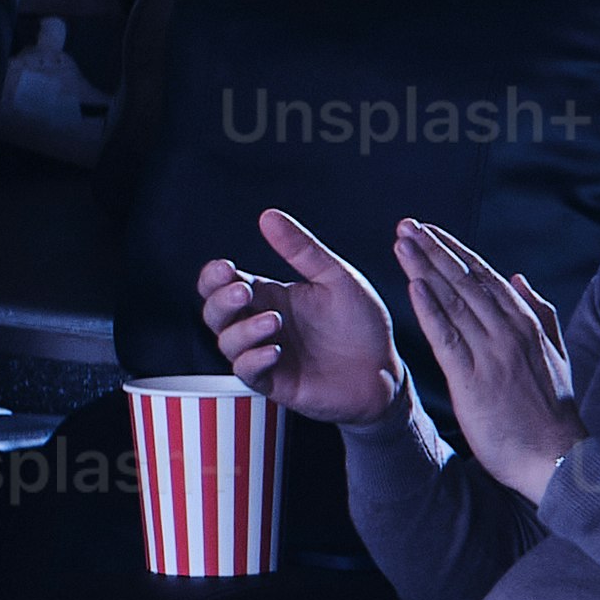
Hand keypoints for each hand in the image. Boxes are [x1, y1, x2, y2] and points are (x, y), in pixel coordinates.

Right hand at [204, 205, 404, 423]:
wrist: (385, 371)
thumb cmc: (361, 324)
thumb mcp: (336, 278)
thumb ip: (302, 250)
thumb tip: (268, 215)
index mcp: (270, 296)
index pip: (222, 284)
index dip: (214, 276)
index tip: (226, 267)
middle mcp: (260, 324)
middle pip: (214, 312)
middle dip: (220, 300)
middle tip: (244, 290)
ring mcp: (265, 355)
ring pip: (227, 342)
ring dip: (243, 329)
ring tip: (274, 320)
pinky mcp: (275, 383)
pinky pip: (247, 373)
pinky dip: (254, 359)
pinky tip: (276, 350)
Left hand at [387, 211, 574, 495]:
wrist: (559, 460)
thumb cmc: (553, 415)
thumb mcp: (556, 356)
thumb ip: (541, 314)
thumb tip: (521, 278)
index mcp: (527, 324)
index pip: (485, 276)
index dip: (455, 250)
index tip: (430, 230)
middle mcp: (509, 332)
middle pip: (465, 280)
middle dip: (434, 249)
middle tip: (407, 224)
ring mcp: (492, 354)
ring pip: (454, 301)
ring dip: (425, 268)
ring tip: (402, 242)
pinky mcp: (473, 380)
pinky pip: (448, 338)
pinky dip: (430, 309)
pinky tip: (414, 286)